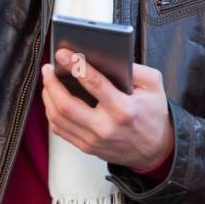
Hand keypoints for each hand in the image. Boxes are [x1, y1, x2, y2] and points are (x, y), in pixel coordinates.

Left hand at [41, 48, 174, 170]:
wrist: (156, 149)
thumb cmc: (153, 115)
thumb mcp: (153, 85)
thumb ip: (134, 68)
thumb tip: (106, 56)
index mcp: (124, 110)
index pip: (94, 84)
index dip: (75, 66)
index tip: (63, 54)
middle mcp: (106, 128)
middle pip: (66, 105)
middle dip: (52, 83)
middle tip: (48, 68)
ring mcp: (94, 140)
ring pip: (58, 118)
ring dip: (48, 96)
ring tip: (48, 80)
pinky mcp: (87, 147)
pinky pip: (60, 130)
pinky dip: (52, 112)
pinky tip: (53, 99)